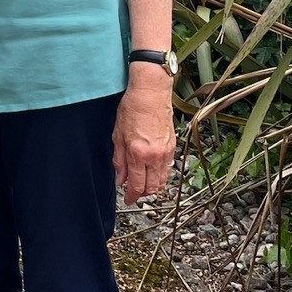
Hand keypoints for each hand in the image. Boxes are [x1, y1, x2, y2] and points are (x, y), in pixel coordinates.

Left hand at [112, 70, 175, 204]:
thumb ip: (119, 160)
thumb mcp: (118, 135)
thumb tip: (120, 179)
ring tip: (143, 185)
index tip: (128, 199)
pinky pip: (168, 169)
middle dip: (143, 194)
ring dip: (153, 187)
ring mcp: (166, 152)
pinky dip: (161, 175)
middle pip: (152, 187)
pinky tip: (153, 173)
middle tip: (134, 193)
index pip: (137, 185)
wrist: (151, 92)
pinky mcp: (173, 146)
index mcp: (138, 153)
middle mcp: (154, 156)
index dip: (132, 196)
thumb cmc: (132, 108)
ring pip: (162, 180)